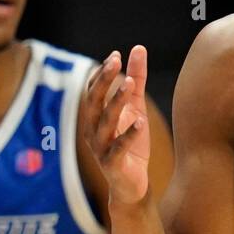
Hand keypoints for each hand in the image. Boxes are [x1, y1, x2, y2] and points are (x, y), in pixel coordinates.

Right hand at [80, 46, 152, 206]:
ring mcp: (101, 148)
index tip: (115, 55)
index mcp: (95, 117)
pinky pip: (119, 147)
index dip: (102, 73)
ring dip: (116, 102)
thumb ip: (136, 80)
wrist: (131, 184)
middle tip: (115, 62)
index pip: (93, 91)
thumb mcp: (136, 108)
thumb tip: (137, 49)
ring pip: (105, 122)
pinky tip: (141, 122)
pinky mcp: (113, 164)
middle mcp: (93, 130)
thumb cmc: (131, 144)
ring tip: (129, 84)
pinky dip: (129, 134)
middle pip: (94, 102)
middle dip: (104, 81)